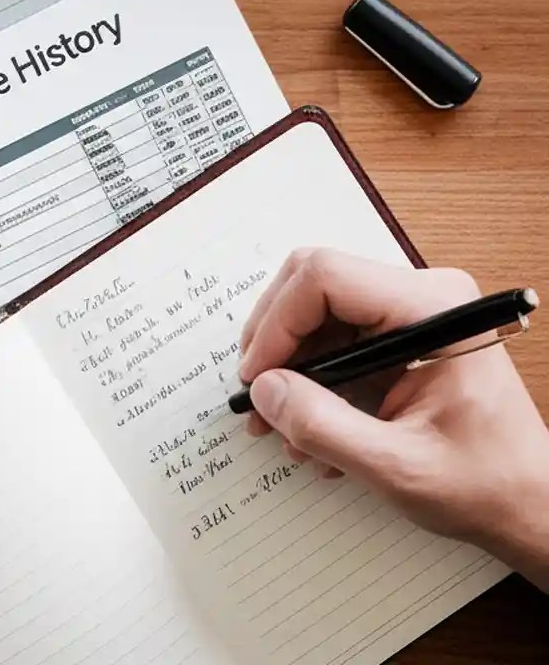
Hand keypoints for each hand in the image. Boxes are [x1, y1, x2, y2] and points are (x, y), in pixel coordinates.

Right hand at [238, 248, 548, 589]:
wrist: (527, 500)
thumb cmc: (483, 483)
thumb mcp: (394, 465)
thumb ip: (322, 426)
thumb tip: (264, 390)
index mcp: (431, 309)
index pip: (325, 277)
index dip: (276, 324)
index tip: (257, 379)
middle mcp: (423, 295)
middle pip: (314, 283)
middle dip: (274, 340)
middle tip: (257, 395)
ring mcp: (413, 312)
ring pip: (318, 312)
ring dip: (289, 366)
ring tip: (281, 425)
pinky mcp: (403, 334)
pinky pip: (336, 337)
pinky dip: (312, 379)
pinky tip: (311, 426)